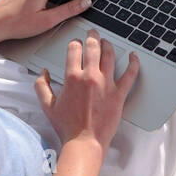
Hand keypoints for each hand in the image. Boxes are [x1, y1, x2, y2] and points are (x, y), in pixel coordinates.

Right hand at [34, 28, 139, 153]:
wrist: (84, 142)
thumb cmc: (67, 126)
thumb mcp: (47, 105)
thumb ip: (42, 86)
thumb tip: (43, 73)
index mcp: (72, 77)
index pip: (74, 50)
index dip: (75, 43)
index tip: (76, 43)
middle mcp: (90, 77)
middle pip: (93, 47)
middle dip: (92, 37)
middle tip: (93, 33)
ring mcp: (107, 84)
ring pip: (110, 55)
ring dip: (108, 45)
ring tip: (107, 42)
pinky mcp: (119, 94)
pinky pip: (130, 74)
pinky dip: (134, 63)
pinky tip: (134, 56)